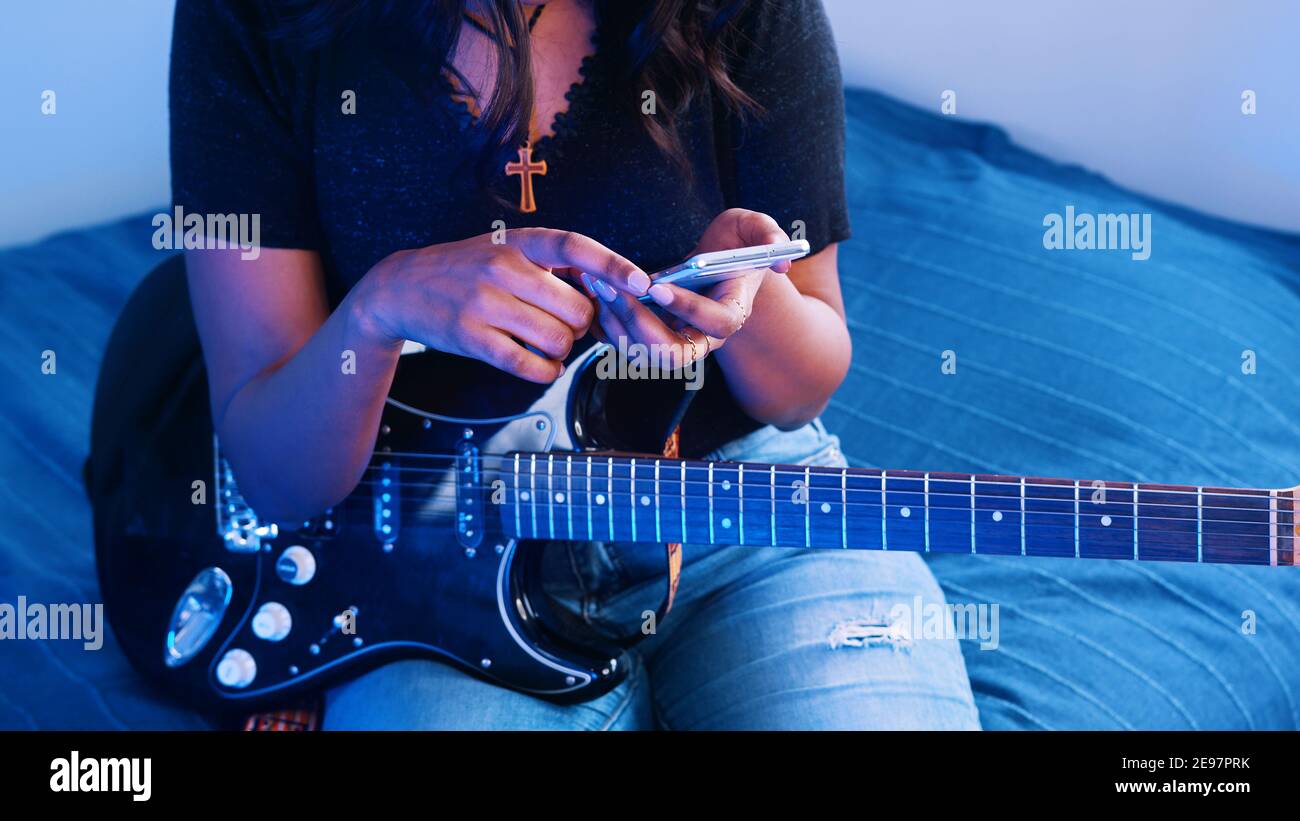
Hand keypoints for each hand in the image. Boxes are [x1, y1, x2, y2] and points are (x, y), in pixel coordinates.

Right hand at [355, 228, 649, 382]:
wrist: (401, 287)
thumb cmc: (466, 271)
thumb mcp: (505, 250)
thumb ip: (550, 265)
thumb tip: (606, 290)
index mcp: (518, 241)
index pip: (575, 247)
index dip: (613, 265)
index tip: (643, 283)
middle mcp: (503, 268)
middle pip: (576, 309)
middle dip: (582, 325)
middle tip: (565, 324)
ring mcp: (486, 304)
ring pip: (558, 339)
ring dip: (563, 349)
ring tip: (547, 341)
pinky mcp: (473, 338)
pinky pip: (530, 365)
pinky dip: (545, 370)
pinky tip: (540, 364)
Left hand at [584, 208, 791, 364]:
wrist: (715, 264)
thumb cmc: (735, 245)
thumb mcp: (753, 228)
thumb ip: (769, 235)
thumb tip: (781, 260)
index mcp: (733, 311)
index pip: (717, 323)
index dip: (688, 308)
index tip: (657, 286)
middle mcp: (704, 337)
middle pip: (674, 355)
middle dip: (640, 326)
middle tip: (613, 292)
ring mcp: (676, 340)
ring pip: (643, 353)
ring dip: (616, 323)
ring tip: (597, 286)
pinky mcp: (651, 338)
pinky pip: (624, 344)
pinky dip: (605, 323)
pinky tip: (593, 292)